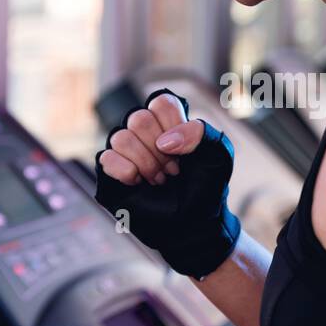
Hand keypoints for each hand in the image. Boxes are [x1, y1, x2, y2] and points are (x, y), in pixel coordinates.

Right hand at [93, 87, 241, 278]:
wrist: (195, 223)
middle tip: (173, 171)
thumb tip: (164, 141)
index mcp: (168, 122)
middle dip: (160, 151)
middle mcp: (143, 132)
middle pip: (139, 119)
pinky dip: (127, 172)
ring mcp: (125, 151)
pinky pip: (107, 158)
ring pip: (120, 137)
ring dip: (146, 164)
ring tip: (159, 180)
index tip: (186, 151)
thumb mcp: (218, 155)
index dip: (174, 126)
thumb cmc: (206, 187)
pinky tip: (139, 183)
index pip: (160, 102)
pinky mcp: (110, 171)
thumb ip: (201, 133)